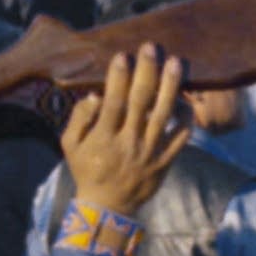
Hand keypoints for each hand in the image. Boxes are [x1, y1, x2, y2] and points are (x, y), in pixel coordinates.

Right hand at [61, 46, 191, 214]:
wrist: (108, 206)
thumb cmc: (86, 170)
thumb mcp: (69, 146)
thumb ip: (79, 119)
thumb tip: (95, 96)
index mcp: (104, 138)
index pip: (114, 103)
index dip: (118, 78)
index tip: (123, 56)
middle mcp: (129, 143)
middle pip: (141, 102)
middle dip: (147, 72)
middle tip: (152, 48)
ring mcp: (150, 152)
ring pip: (164, 115)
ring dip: (171, 87)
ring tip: (175, 63)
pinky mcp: (165, 161)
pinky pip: (181, 137)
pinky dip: (185, 118)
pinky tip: (185, 99)